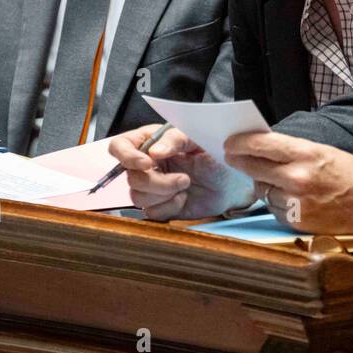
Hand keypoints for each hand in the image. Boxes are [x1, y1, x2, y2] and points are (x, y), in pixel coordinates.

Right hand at [109, 124, 254, 220]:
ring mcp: (152, 187)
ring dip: (164, 193)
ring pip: (137, 196)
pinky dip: (169, 207)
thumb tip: (153, 152)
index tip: (147, 163)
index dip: (127, 156)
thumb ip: (176, 140)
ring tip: (186, 185)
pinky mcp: (160, 206)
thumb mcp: (199, 140)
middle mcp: (147, 165)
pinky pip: (151, 212)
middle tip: (184, 179)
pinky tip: (183, 199)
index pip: (120, 146)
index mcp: (151, 142)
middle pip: (131, 177)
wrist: (232, 185)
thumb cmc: (216, 157)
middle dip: (158, 181)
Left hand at [224, 131, 352, 237]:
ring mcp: (296, 203)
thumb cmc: (350, 174)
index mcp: (306, 154)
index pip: (261, 145)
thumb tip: (260, 147)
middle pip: (253, 167)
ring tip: (280, 181)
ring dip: (264, 184)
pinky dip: (277, 203)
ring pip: (262, 190)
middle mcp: (298, 178)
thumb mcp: (322, 151)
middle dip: (241, 161)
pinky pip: (274, 208)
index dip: (241, 143)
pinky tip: (293, 199)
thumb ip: (291, 150)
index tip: (230, 142)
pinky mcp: (296, 222)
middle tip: (232, 156)